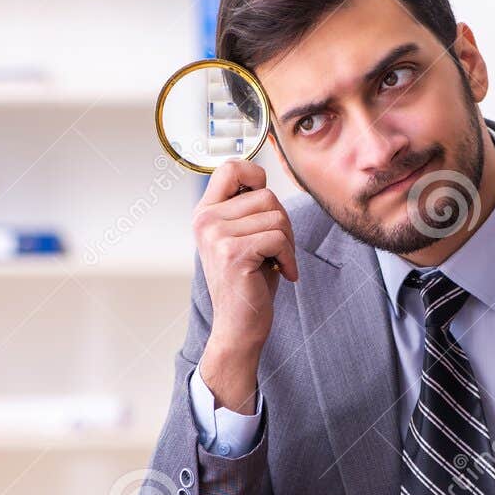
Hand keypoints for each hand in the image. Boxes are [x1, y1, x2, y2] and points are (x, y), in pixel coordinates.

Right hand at [192, 159, 297, 412]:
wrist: (239, 326)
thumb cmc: (248, 282)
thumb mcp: (243, 237)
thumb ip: (246, 209)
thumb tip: (262, 178)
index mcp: (205, 213)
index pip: (230, 168)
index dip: (255, 176)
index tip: (265, 203)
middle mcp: (205, 220)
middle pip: (266, 195)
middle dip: (283, 222)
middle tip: (277, 249)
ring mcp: (216, 235)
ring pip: (276, 216)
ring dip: (287, 242)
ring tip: (277, 262)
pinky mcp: (233, 253)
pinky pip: (278, 238)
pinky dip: (289, 258)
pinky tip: (283, 273)